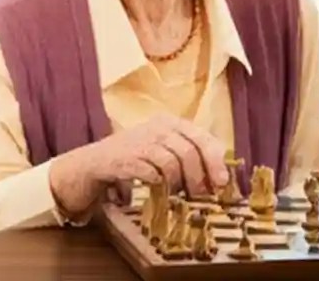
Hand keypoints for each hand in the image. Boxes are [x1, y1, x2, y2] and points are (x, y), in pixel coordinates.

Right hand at [49, 115, 228, 214]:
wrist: (96, 162)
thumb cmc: (137, 157)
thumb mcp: (165, 149)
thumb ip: (189, 157)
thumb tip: (217, 179)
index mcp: (172, 123)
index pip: (203, 138)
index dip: (216, 161)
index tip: (222, 182)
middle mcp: (159, 127)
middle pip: (190, 151)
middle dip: (200, 176)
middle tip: (203, 195)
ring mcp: (141, 141)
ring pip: (172, 162)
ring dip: (180, 183)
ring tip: (180, 194)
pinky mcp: (126, 157)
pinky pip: (151, 172)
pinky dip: (160, 184)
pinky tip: (160, 190)